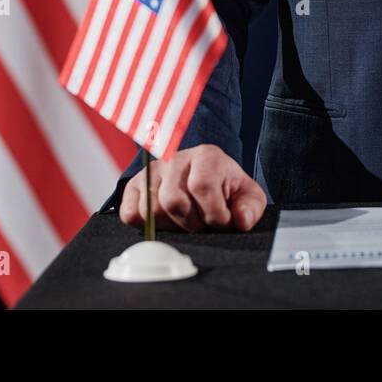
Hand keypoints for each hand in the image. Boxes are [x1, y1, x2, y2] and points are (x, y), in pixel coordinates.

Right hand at [119, 144, 266, 231]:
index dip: (214, 214)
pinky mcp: (133, 187)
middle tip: (202, 222)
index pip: (202, 186)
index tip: (222, 221)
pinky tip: (167, 219)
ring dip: (171, 226)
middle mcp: (175, 158)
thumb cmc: (225, 189)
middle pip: (173, 201)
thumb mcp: (247, 195)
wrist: (203, 179)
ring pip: (151, 210)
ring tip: (186, 219)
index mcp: (206, 155)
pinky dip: (148, 225)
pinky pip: (131, 214)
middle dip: (192, 223)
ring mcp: (151, 172)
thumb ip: (250, 207)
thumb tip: (241, 220)